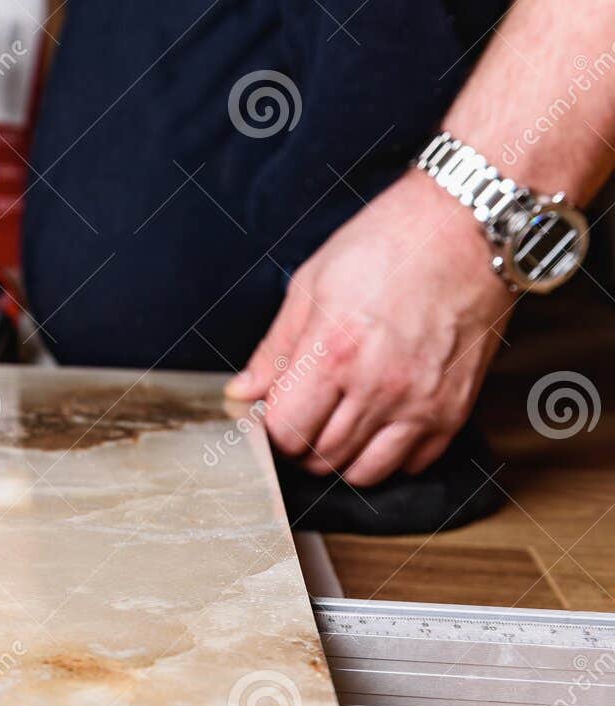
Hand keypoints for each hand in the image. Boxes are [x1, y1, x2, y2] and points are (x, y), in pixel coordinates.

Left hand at [226, 170, 516, 486]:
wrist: (470, 227)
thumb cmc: (389, 244)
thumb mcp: (312, 284)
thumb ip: (274, 348)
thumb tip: (242, 391)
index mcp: (334, 353)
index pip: (285, 432)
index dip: (270, 429)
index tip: (272, 414)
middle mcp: (378, 387)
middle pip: (320, 457)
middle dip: (301, 445)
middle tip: (302, 419)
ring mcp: (420, 403)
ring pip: (363, 472)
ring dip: (341, 459)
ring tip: (336, 427)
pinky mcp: (454, 409)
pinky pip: (411, 463)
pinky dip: (388, 456)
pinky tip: (378, 425)